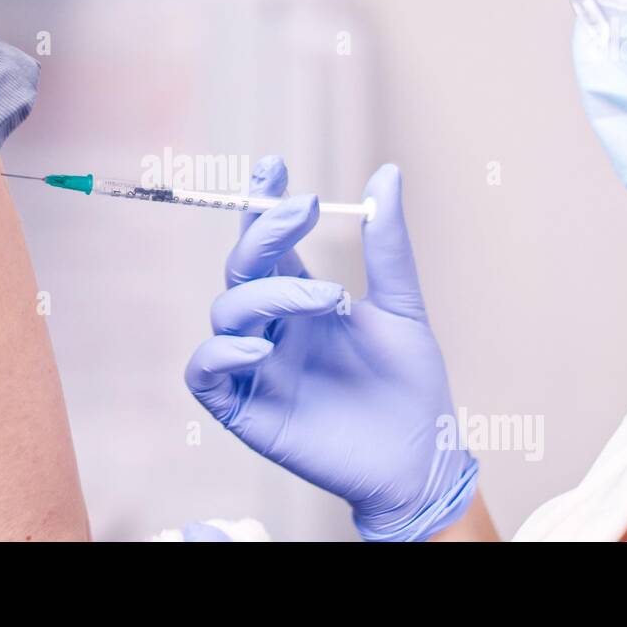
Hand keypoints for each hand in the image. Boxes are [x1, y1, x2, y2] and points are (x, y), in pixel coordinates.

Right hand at [185, 156, 477, 540]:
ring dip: (267, 294)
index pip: (267, 243)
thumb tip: (386, 173)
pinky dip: (220, 353)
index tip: (274, 168)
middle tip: (305, 210)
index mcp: (301, 298)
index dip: (260, 204)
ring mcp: (256, 366)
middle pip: (241, 268)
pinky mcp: (245, 410)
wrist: (421, 458)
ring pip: (225, 312)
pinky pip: (205, 373)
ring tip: (326, 299)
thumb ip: (387, 245)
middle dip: (264, 233)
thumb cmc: (411, 385)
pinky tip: (262, 348)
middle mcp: (272, 327)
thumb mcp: (404, 307)